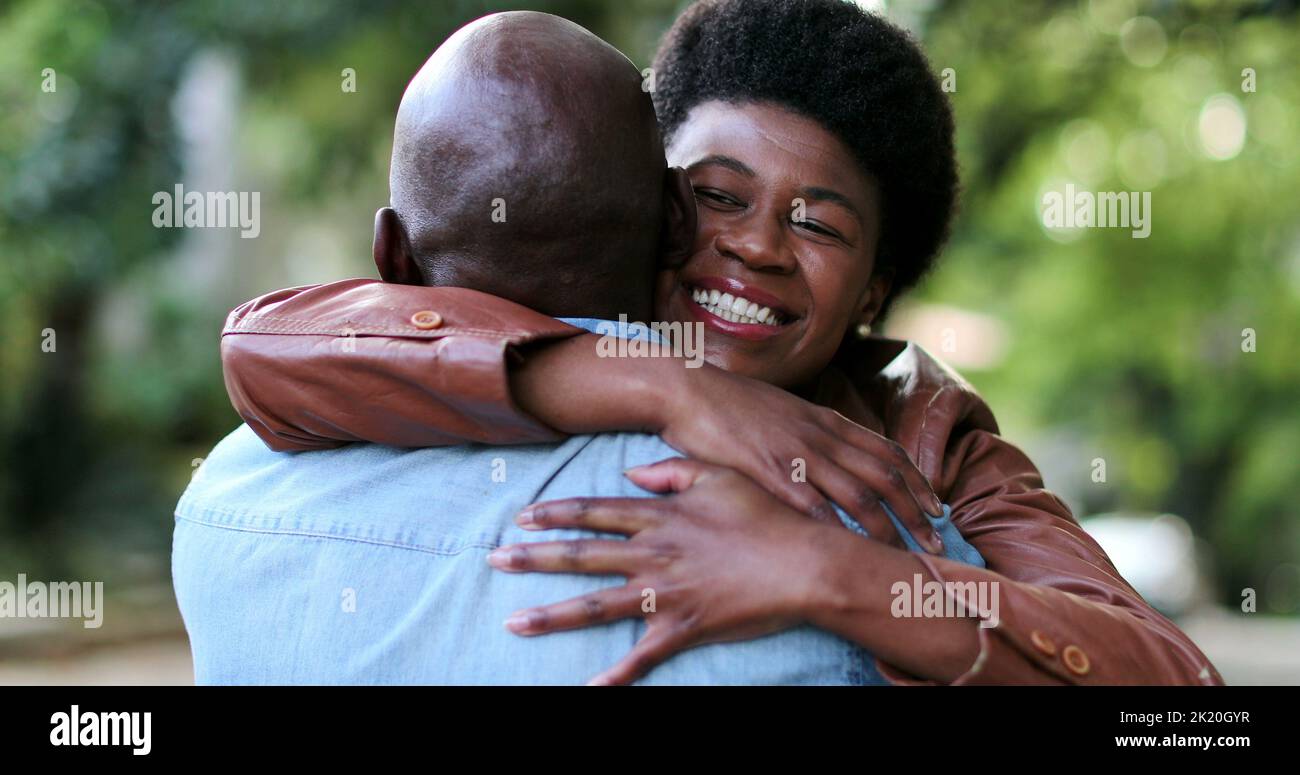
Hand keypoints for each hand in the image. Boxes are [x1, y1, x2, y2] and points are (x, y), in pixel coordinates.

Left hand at [487, 458, 833, 684]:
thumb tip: (632, 472)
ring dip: (552, 615)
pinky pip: (643, 656)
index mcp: (659, 516)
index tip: (523, 517)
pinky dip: (617, 676)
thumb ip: (671, 472)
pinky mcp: (683, 628)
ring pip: (596, 606)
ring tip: (514, 622)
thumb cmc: (766, 515)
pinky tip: (590, 688)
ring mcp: (665, 593)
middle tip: (493, 560)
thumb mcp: (718, 477)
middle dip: (532, 559)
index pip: (593, 512)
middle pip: (580, 556)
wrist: (802, 563)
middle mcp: (652, 554)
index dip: (554, 514)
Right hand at [661, 364, 944, 551]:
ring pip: (859, 495)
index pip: (888, 451)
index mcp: (826, 420)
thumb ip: (810, 432)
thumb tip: (829, 453)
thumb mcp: (782, 411)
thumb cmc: (729, 403)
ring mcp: (798, 453)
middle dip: (916, 513)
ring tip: (906, 556)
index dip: (918, 481)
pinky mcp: (770, 470)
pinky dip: (838, 529)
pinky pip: (814, 504)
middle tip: (937, 542)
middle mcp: (822, 436)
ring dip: (888, 529)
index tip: (936, 506)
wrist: (687, 388)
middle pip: (886, 477)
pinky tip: (851, 551)